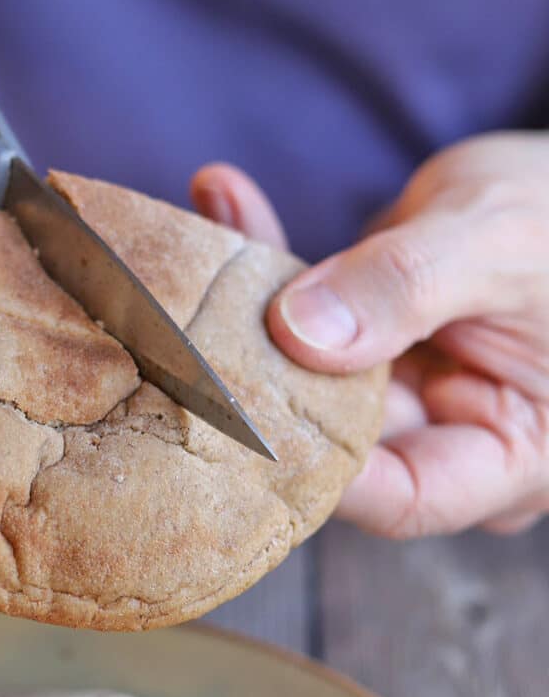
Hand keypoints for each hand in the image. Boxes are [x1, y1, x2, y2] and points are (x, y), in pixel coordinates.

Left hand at [191, 135, 548, 536]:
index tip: (236, 423)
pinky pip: (300, 317)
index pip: (401, 496)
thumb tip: (297, 331)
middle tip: (183, 334)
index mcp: (512, 457)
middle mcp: (445, 439)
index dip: (317, 472)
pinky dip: (263, 259)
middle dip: (257, 387)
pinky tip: (221, 200)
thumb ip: (407, 287)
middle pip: (334, 442)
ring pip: (302, 374)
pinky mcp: (358, 343)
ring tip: (193, 252)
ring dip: (244, 309)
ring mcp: (396, 393)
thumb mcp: (501, 242)